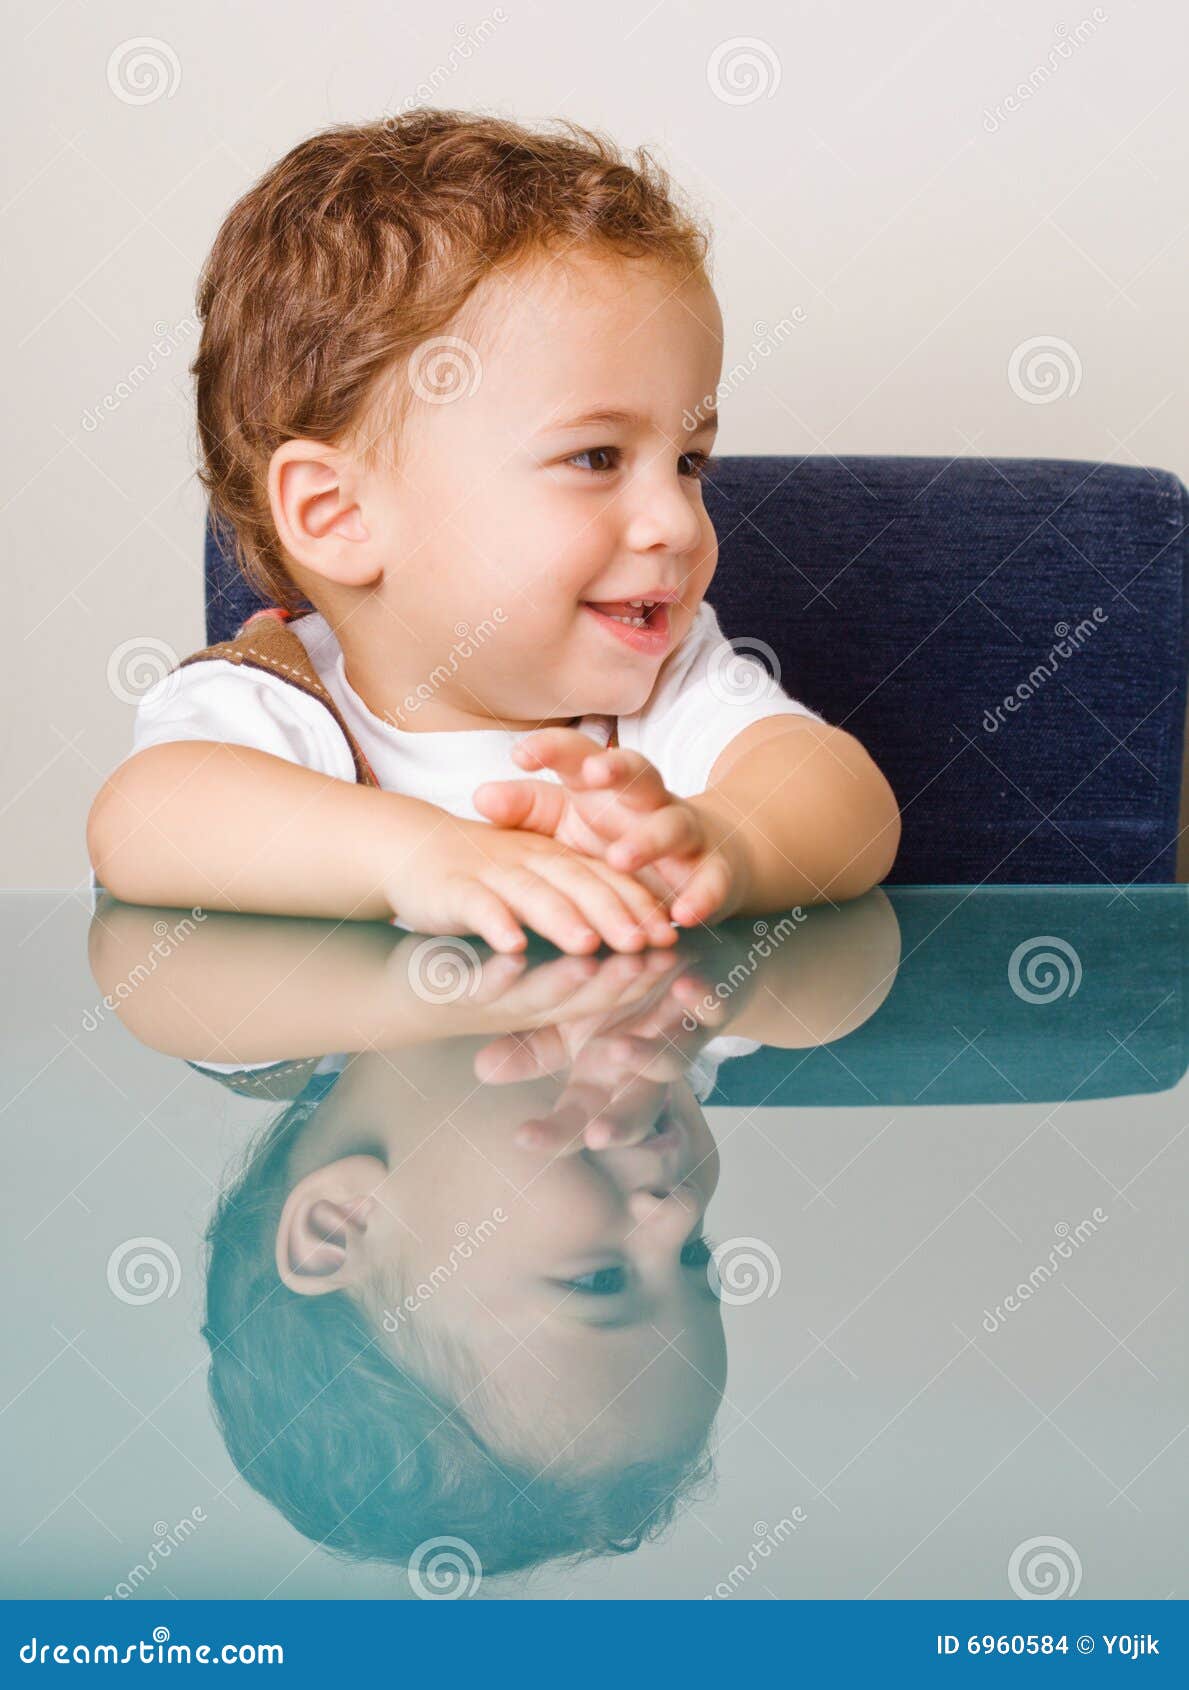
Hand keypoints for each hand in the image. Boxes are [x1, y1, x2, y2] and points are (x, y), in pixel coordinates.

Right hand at [380, 809, 678, 955]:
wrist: (414, 847)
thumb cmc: (486, 873)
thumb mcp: (537, 880)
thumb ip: (578, 900)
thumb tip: (639, 937)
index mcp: (557, 857)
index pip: (605, 878)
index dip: (637, 904)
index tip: (667, 935)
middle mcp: (531, 859)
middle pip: (577, 881)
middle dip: (612, 911)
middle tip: (641, 942)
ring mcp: (491, 871)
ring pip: (532, 891)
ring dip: (560, 917)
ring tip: (586, 944)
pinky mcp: (452, 887)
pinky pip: (475, 903)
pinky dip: (493, 921)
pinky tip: (510, 944)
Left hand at [473, 727, 746, 926]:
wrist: (702, 858)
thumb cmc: (617, 836)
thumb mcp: (567, 823)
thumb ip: (527, 810)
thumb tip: (479, 797)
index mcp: (608, 785)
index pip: (581, 754)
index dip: (554, 748)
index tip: (520, 753)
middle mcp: (649, 801)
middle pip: (638, 772)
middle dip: (617, 770)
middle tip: (592, 775)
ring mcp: (685, 833)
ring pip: (673, 825)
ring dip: (648, 840)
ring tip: (620, 859)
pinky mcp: (713, 870)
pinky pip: (711, 880)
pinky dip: (701, 895)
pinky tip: (686, 914)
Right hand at [474, 962, 729, 1151]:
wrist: (692, 960)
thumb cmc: (621, 1000)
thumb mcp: (568, 1023)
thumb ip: (532, 1050)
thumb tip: (481, 1070)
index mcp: (604, 1079)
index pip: (577, 1118)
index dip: (555, 1133)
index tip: (522, 1138)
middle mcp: (644, 1071)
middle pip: (635, 1112)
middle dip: (617, 1126)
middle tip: (595, 1137)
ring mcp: (682, 1040)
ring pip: (672, 1063)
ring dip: (648, 1058)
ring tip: (619, 1049)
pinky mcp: (714, 1005)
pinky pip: (711, 1006)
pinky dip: (701, 1000)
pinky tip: (687, 988)